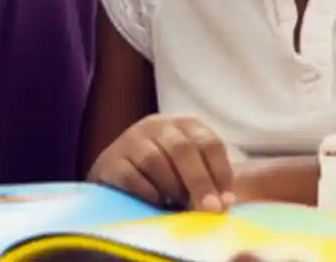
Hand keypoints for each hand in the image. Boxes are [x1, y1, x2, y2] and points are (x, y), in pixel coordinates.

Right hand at [88, 114, 233, 211]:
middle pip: (183, 149)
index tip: (225, 203)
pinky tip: (156, 204)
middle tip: (209, 210)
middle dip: (199, 182)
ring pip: (155, 160)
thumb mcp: (192, 170)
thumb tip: (225, 202)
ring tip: (178, 207)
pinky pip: (130, 177)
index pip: (209, 144)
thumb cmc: (166, 177)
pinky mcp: (110, 160)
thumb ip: (213, 182)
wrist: (118, 178)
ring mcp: (131, 139)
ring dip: (171, 188)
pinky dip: (147, 193)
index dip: (220, 174)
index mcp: (186, 125)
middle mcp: (158, 125)